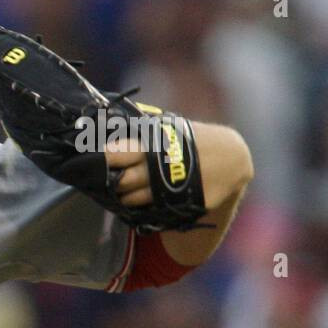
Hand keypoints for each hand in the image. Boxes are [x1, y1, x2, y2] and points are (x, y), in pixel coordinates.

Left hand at [106, 123, 253, 212]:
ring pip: (132, 198)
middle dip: (111, 180)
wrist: (233, 158)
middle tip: (109, 178)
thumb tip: (110, 119)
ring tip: (124, 189)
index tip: (95, 158)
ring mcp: (170, 186)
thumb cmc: (192, 139)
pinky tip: (140, 199)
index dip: (105, 158)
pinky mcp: (181, 202)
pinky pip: (149, 208)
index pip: (119, 152)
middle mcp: (160, 166)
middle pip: (122, 179)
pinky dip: (140, 205)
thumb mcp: (170, 128)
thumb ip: (143, 126)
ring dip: (123, 196)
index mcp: (155, 143)